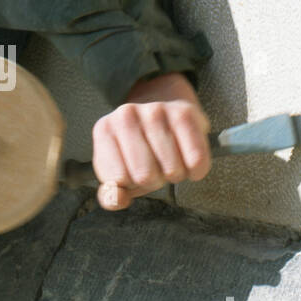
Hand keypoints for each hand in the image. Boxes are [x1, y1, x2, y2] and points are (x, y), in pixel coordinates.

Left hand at [91, 71, 210, 210]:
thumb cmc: (138, 146)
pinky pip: (196, 159)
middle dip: (154, 182)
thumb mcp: (116, 169)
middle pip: (145, 176)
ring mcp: (155, 112)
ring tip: (170, 161)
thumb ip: (110, 193)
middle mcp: (127, 116)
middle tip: (156, 170)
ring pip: (172, 170)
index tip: (134, 174)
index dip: (130, 185)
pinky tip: (189, 162)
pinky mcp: (184, 113)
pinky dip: (196, 170)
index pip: (118, 179)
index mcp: (104, 131)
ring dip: (175, 175)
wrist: (161, 101)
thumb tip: (117, 200)